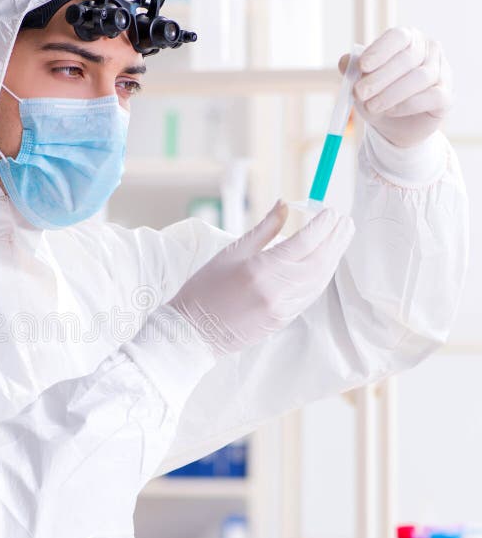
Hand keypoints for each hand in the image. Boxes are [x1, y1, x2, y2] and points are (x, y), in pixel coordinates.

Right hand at [171, 201, 354, 355]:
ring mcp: (282, 308)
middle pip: (319, 261)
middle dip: (335, 239)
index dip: (321, 226)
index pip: (304, 243)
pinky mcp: (283, 320)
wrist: (194, 331)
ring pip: (319, 279)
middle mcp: (276, 290)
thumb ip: (263, 229)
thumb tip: (285, 205)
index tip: (330, 212)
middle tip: (344, 222)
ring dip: (333, 257)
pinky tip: (325, 263)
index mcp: (260, 270)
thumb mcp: (230, 253)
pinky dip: (321, 276)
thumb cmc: (204, 290)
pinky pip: (310, 294)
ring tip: (341, 238)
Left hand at [340, 27, 452, 147]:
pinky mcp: (446, 96)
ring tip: (372, 107)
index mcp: (408, 40)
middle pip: (408, 58)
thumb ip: (353, 71)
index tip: (362, 66)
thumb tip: (345, 61)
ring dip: (391, 94)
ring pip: (420, 77)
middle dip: (380, 77)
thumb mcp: (361, 84)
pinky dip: (408, 104)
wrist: (394, 125)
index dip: (380, 51)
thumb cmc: (378, 96)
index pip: (398, 37)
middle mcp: (429, 51)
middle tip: (360, 93)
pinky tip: (391, 111)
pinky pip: (432, 96)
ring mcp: (441, 72)